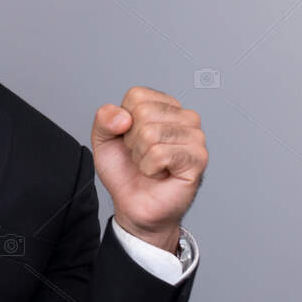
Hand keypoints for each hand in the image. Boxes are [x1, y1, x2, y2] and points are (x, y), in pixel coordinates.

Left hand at [90, 86, 206, 250]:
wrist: (135, 205)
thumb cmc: (126, 172)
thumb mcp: (103, 141)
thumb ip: (104, 119)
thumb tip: (122, 117)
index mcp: (165, 106)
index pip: (137, 95)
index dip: (123, 122)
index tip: (130, 140)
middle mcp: (185, 117)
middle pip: (143, 113)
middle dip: (131, 141)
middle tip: (141, 156)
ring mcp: (195, 137)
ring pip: (150, 134)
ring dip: (140, 157)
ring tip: (150, 165)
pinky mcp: (198, 158)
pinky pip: (159, 154)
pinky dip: (149, 169)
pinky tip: (159, 174)